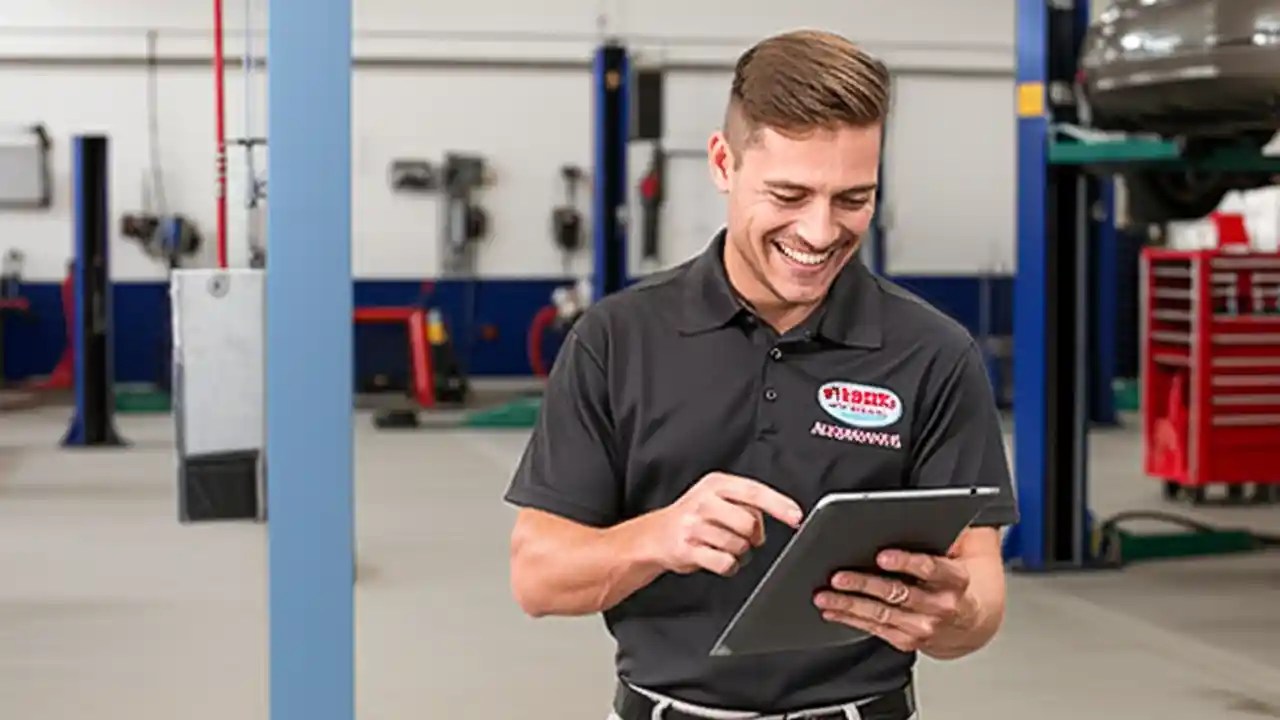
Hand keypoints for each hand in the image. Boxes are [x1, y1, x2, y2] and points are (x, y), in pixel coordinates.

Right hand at [649, 472, 802, 576]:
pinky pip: (724, 563)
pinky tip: (719, 559)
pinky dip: (729, 566)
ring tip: (725, 546)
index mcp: (716, 484)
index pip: (754, 491)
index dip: (778, 505)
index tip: (797, 517)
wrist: (655, 535)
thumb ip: (748, 502)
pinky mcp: (687, 549)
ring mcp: (694, 525)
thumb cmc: (695, 516)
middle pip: (748, 523)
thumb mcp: (719, 496)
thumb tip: (783, 514)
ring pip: (738, 545)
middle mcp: (704, 501)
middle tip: (745, 537)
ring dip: (739, 552)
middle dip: (754, 536)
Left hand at [813, 548, 971, 652]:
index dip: (905, 562)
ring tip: (825, 595)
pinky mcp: (908, 641)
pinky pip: (875, 629)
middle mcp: (941, 606)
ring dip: (849, 605)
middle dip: (864, 584)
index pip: (930, 568)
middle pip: (898, 593)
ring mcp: (924, 627)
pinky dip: (851, 620)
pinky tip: (832, 610)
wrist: (970, 622)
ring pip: (881, 614)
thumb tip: (921, 511)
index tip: (881, 555)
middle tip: (838, 576)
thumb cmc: (956, 580)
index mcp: (955, 579)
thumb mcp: (961, 552)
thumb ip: (944, 533)